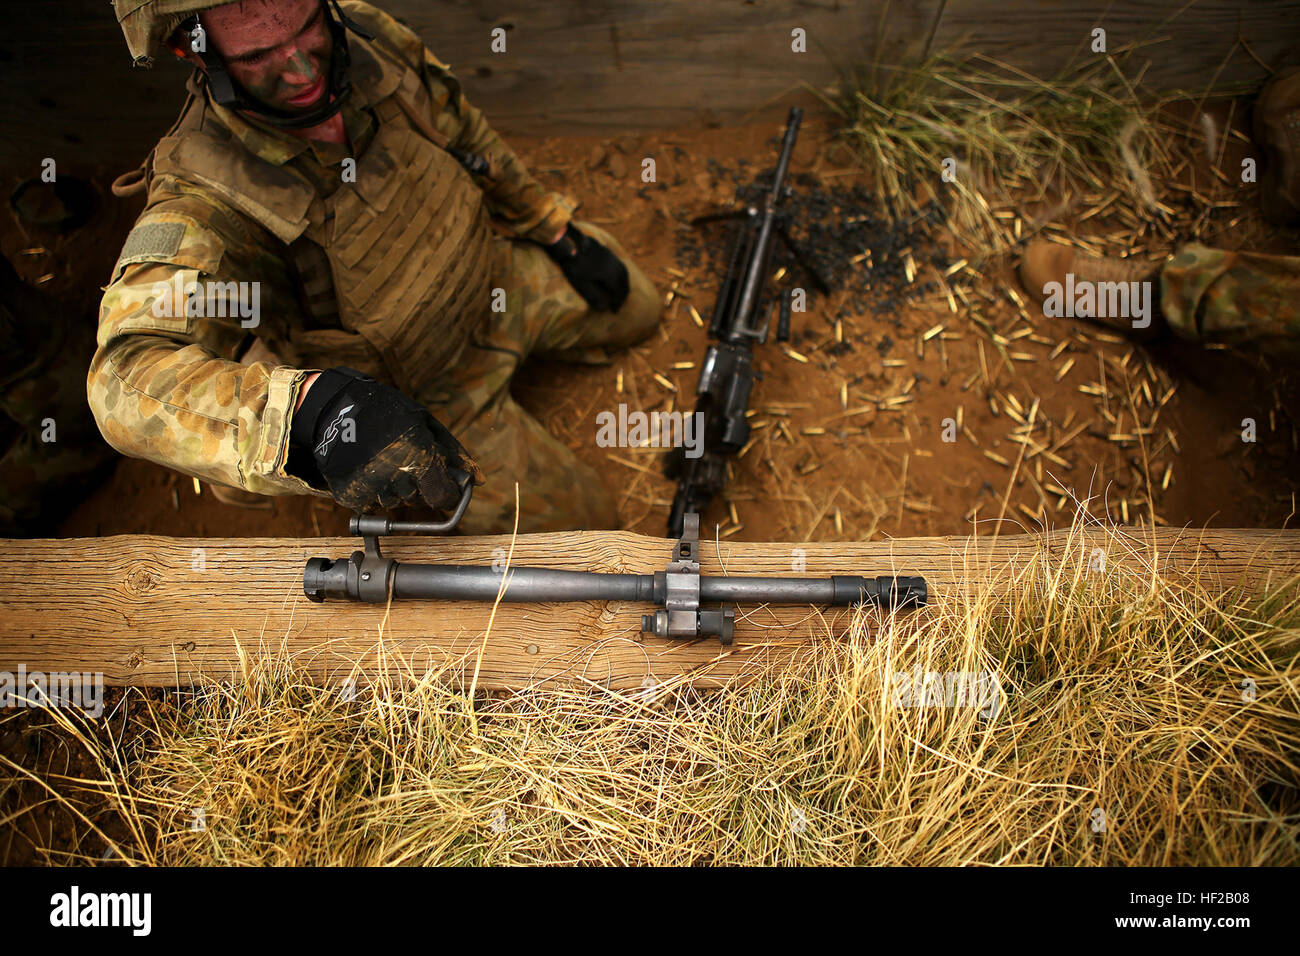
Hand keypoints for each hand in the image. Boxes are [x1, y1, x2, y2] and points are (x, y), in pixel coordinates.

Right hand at [288, 368, 482, 512]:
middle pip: (419, 500)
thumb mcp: (425, 422)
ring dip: (395, 488)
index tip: (444, 485)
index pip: (443, 497)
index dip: (446, 492)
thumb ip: (453, 454)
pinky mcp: (351, 496)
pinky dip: (373, 491)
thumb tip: (478, 480)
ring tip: (383, 460)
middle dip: (418, 484)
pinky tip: (367, 467)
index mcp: (419, 456)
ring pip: (396, 503)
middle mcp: (396, 476)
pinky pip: (372, 504)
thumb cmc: (387, 411)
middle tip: (404, 459)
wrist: (334, 409)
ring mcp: (371, 489)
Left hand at [544, 223, 629, 312]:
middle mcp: (613, 263)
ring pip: (622, 270)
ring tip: (620, 290)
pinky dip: (619, 273)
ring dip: (623, 282)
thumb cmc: (572, 265)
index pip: (618, 290)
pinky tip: (613, 276)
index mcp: (609, 273)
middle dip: (623, 292)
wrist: (566, 243)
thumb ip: (592, 296)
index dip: (617, 302)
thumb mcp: (580, 284)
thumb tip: (603, 308)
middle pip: (623, 280)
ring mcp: (609, 255)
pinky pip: (618, 263)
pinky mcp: (605, 249)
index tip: (614, 311)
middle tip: (619, 302)